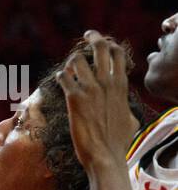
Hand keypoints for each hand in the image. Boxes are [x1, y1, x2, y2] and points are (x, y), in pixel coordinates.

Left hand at [54, 32, 134, 171]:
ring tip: (71, 67)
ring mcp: (90, 90)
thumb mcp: (130, 120)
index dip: (112, 44)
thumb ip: (125, 108)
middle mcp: (107, 83)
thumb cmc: (118, 142)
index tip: (105, 41)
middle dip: (95, 37)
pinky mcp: (74, 99)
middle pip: (102, 48)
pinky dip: (61, 76)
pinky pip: (63, 77)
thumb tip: (126, 111)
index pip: (119, 55)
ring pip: (78, 60)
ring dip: (73, 60)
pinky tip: (60, 80)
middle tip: (89, 34)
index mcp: (121, 86)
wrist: (105, 156)